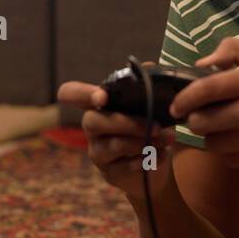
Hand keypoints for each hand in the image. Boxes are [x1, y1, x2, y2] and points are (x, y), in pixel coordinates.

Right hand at [58, 81, 177, 199]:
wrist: (158, 162)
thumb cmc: (149, 126)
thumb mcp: (152, 105)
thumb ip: (148, 86)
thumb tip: (149, 65)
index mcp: (98, 104)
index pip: (72, 93)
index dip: (80, 93)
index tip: (101, 96)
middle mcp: (92, 126)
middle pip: (92, 121)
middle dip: (127, 123)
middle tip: (156, 126)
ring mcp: (98, 151)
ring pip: (113, 145)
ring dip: (143, 141)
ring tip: (167, 139)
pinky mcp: (109, 172)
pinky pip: (124, 166)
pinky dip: (147, 159)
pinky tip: (161, 154)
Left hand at [168, 38, 238, 167]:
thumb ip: (235, 50)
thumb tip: (201, 64)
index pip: (205, 90)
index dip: (183, 98)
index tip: (176, 104)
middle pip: (203, 123)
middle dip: (195, 118)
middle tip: (201, 113)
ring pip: (213, 145)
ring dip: (210, 136)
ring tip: (221, 126)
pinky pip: (230, 160)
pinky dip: (226, 151)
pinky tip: (238, 138)